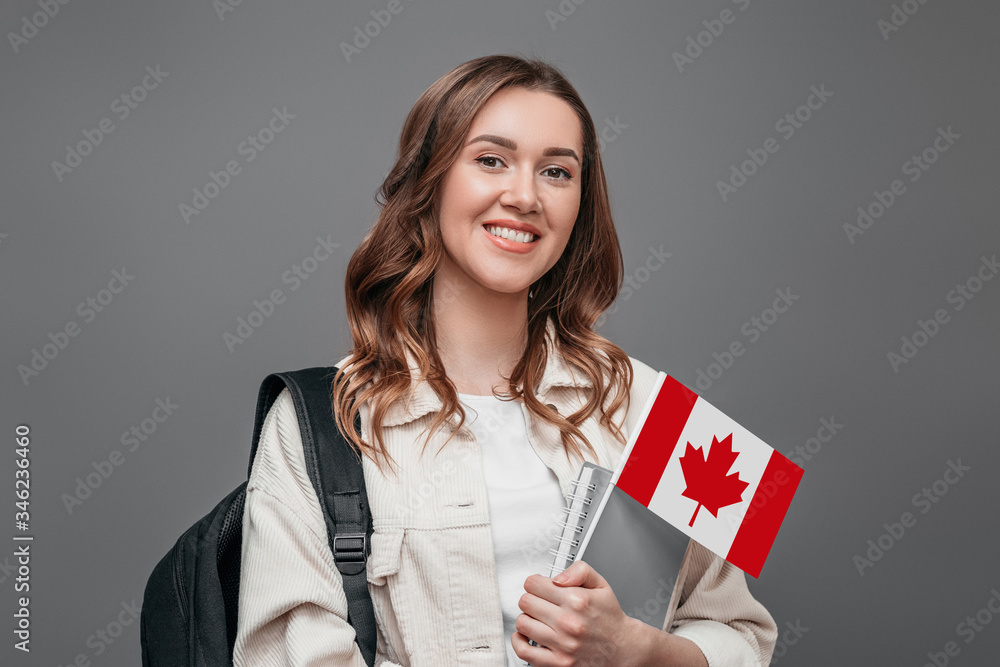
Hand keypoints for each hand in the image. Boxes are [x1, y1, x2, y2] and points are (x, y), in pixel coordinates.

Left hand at [511, 560, 640, 666]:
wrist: (623, 649)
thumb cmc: (610, 618)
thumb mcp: (601, 585)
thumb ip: (579, 570)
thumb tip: (557, 577)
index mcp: (577, 600)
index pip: (534, 584)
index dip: (535, 583)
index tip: (539, 587)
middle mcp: (569, 622)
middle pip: (526, 602)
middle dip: (531, 599)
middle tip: (540, 602)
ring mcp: (563, 644)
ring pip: (523, 623)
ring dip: (527, 618)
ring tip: (538, 618)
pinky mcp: (558, 663)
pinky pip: (524, 650)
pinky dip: (519, 641)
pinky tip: (526, 635)